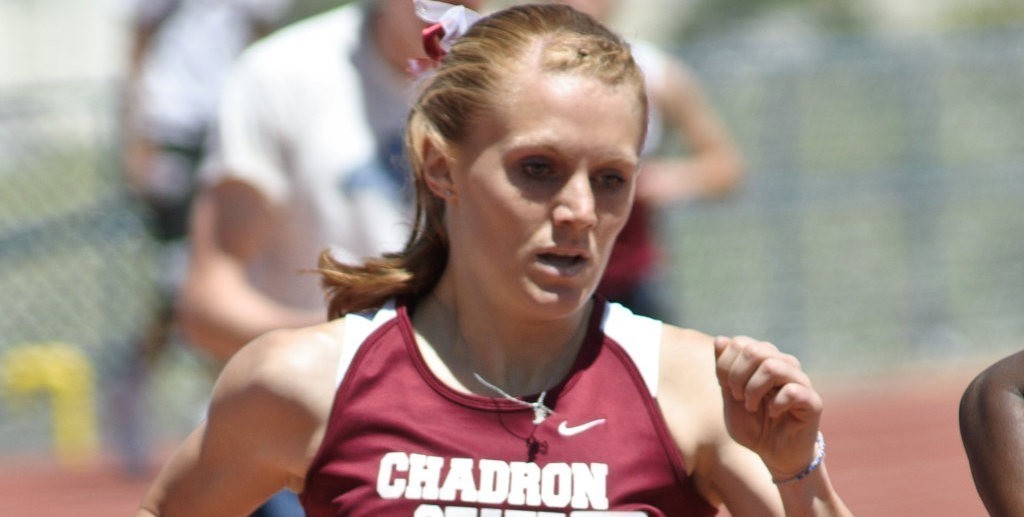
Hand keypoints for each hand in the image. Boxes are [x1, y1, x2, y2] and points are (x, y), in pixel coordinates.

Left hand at [714, 335, 821, 479]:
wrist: (775, 455)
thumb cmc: (753, 425)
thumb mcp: (730, 397)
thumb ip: (724, 369)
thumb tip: (720, 339)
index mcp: (764, 360)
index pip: (740, 343)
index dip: (725, 365)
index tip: (726, 388)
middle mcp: (784, 364)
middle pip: (755, 350)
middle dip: (737, 376)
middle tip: (738, 397)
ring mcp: (800, 381)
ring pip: (772, 366)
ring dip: (754, 389)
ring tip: (751, 406)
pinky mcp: (812, 401)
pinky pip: (793, 391)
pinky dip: (774, 404)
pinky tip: (773, 414)